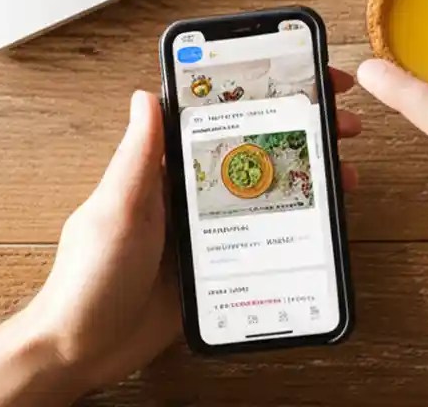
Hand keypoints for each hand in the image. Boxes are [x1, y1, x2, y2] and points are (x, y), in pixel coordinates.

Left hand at [22, 71, 362, 392]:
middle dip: (301, 132)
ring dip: (306, 178)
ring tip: (344, 172)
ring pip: (266, 194)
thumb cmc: (88, 278)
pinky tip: (322, 222)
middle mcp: (188, 195)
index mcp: (162, 171)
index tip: (300, 78)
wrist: (83, 348)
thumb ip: (138, 157)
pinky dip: (295, 227)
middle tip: (342, 125)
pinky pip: (263, 239)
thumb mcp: (116, 210)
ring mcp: (205, 231)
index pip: (218, 118)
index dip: (260, 94)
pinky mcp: (217, 267)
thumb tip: (148, 96)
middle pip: (254, 153)